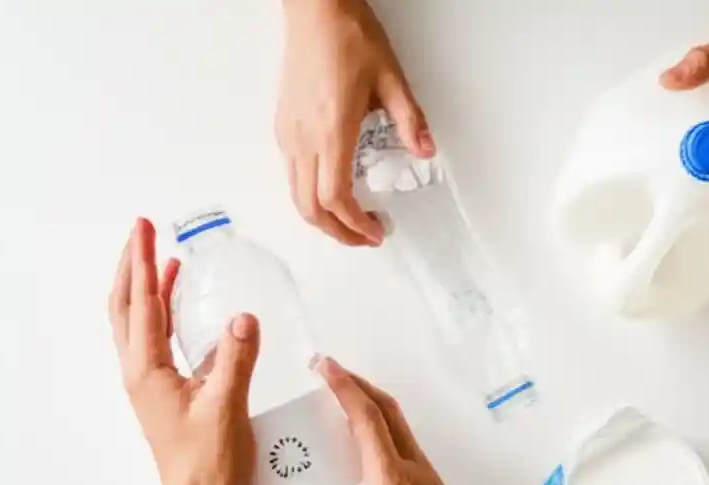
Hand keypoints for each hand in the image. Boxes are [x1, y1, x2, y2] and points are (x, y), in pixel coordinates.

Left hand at [108, 218, 261, 484]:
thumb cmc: (210, 466)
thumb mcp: (227, 407)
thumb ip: (235, 358)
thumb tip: (242, 315)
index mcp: (147, 371)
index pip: (142, 304)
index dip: (144, 263)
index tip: (145, 227)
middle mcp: (141, 374)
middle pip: (126, 308)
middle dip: (134, 268)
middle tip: (145, 233)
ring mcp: (151, 386)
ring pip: (140, 325)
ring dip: (149, 290)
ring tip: (165, 262)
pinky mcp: (166, 397)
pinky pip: (159, 343)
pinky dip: (166, 316)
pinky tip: (187, 312)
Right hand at [247, 357, 505, 484]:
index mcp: (391, 477)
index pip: (364, 415)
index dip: (341, 385)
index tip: (321, 364)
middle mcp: (412, 469)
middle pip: (386, 410)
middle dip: (356, 385)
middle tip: (328, 374)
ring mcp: (427, 480)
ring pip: (399, 427)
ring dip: (372, 407)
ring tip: (342, 406)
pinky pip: (406, 448)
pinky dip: (383, 433)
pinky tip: (368, 455)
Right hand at [276, 0, 434, 246]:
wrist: (316, 11)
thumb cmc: (348, 38)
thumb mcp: (391, 80)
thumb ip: (410, 121)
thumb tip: (426, 150)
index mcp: (331, 130)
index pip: (336, 197)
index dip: (355, 225)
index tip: (376, 232)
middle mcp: (304, 137)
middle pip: (309, 208)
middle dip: (337, 232)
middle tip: (365, 238)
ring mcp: (289, 133)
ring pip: (296, 195)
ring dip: (322, 217)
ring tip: (351, 221)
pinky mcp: (283, 126)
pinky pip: (292, 174)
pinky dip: (311, 195)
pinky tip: (334, 189)